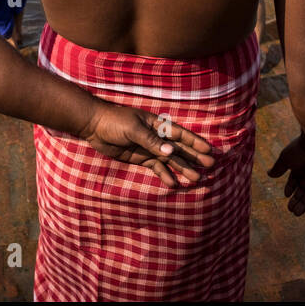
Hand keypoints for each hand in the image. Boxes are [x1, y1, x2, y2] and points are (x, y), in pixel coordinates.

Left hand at [81, 104, 215, 188]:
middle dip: (194, 157)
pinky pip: (156, 168)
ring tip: (196, 178)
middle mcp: (156, 137)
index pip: (180, 134)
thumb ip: (152, 141)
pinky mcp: (140, 158)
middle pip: (179, 148)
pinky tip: (173, 184)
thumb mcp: (133, 129)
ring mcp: (149, 148)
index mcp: (157, 125)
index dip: (195, 142)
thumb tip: (171, 152)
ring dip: (182, 168)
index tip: (208, 150)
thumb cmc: (115, 122)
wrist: (94, 126)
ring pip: (170, 160)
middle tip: (210, 166)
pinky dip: (164, 175)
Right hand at [268, 133, 304, 215]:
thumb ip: (278, 168)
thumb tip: (269, 174)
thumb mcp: (285, 159)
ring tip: (297, 213)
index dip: (290, 189)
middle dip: (297, 201)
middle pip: (304, 191)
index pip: (295, 182)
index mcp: (300, 168)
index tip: (286, 195)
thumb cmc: (299, 150)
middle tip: (291, 210)